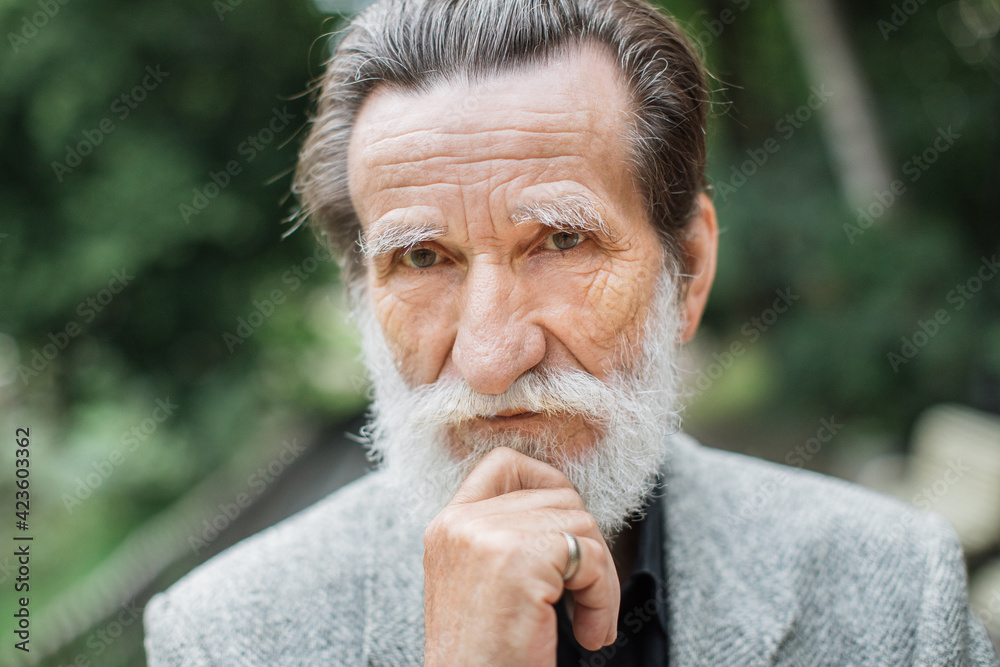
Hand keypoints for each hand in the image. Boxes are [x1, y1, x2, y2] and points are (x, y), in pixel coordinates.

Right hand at [423, 447, 619, 665]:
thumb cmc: (487, 654)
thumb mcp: (482, 582)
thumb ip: (507, 536)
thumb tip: (568, 503)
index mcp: (448, 524)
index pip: (505, 463)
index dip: (548, 484)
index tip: (566, 536)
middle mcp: (460, 523)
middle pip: (559, 496)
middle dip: (587, 547)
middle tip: (582, 596)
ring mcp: (485, 537)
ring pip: (582, 524)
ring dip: (599, 578)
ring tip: (585, 621)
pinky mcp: (516, 559)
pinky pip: (589, 556)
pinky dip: (603, 596)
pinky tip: (587, 633)